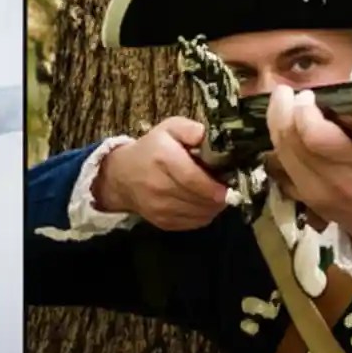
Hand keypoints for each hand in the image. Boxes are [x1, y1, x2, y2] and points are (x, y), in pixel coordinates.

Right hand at [92, 117, 228, 230]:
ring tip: (215, 195)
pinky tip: (203, 203)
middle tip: (227, 189)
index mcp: (163, 159)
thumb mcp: (170, 128)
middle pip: (199, 199)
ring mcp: (160, 208)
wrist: (122, 176)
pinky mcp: (163, 222)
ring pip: (199, 214)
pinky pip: (193, 224)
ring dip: (213, 207)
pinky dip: (204, 215)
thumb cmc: (152, 149)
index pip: (192, 179)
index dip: (214, 186)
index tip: (228, 187)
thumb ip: (191, 129)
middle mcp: (160, 187)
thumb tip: (209, 137)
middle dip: (219, 197)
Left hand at [265, 83, 351, 248]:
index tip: (305, 95)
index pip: (318, 138)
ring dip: (277, 127)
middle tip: (284, 93)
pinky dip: (277, 148)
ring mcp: (316, 193)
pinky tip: (280, 132)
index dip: (305, 113)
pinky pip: (280, 170)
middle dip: (283, 113)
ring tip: (280, 105)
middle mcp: (336, 181)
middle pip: (294, 145)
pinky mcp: (303, 199)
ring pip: (283, 156)